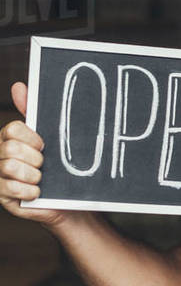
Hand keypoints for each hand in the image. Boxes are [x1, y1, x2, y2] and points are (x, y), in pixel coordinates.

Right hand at [0, 81, 71, 227]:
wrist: (68, 200)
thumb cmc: (58, 166)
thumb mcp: (51, 138)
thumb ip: (33, 112)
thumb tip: (18, 86)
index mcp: (9, 139)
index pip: (12, 129)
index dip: (31, 138)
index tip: (43, 146)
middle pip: (10, 149)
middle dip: (34, 159)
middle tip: (43, 165)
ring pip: (10, 167)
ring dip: (33, 175)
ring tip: (40, 179)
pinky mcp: (1, 196)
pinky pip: (11, 189)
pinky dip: (30, 191)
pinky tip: (36, 192)